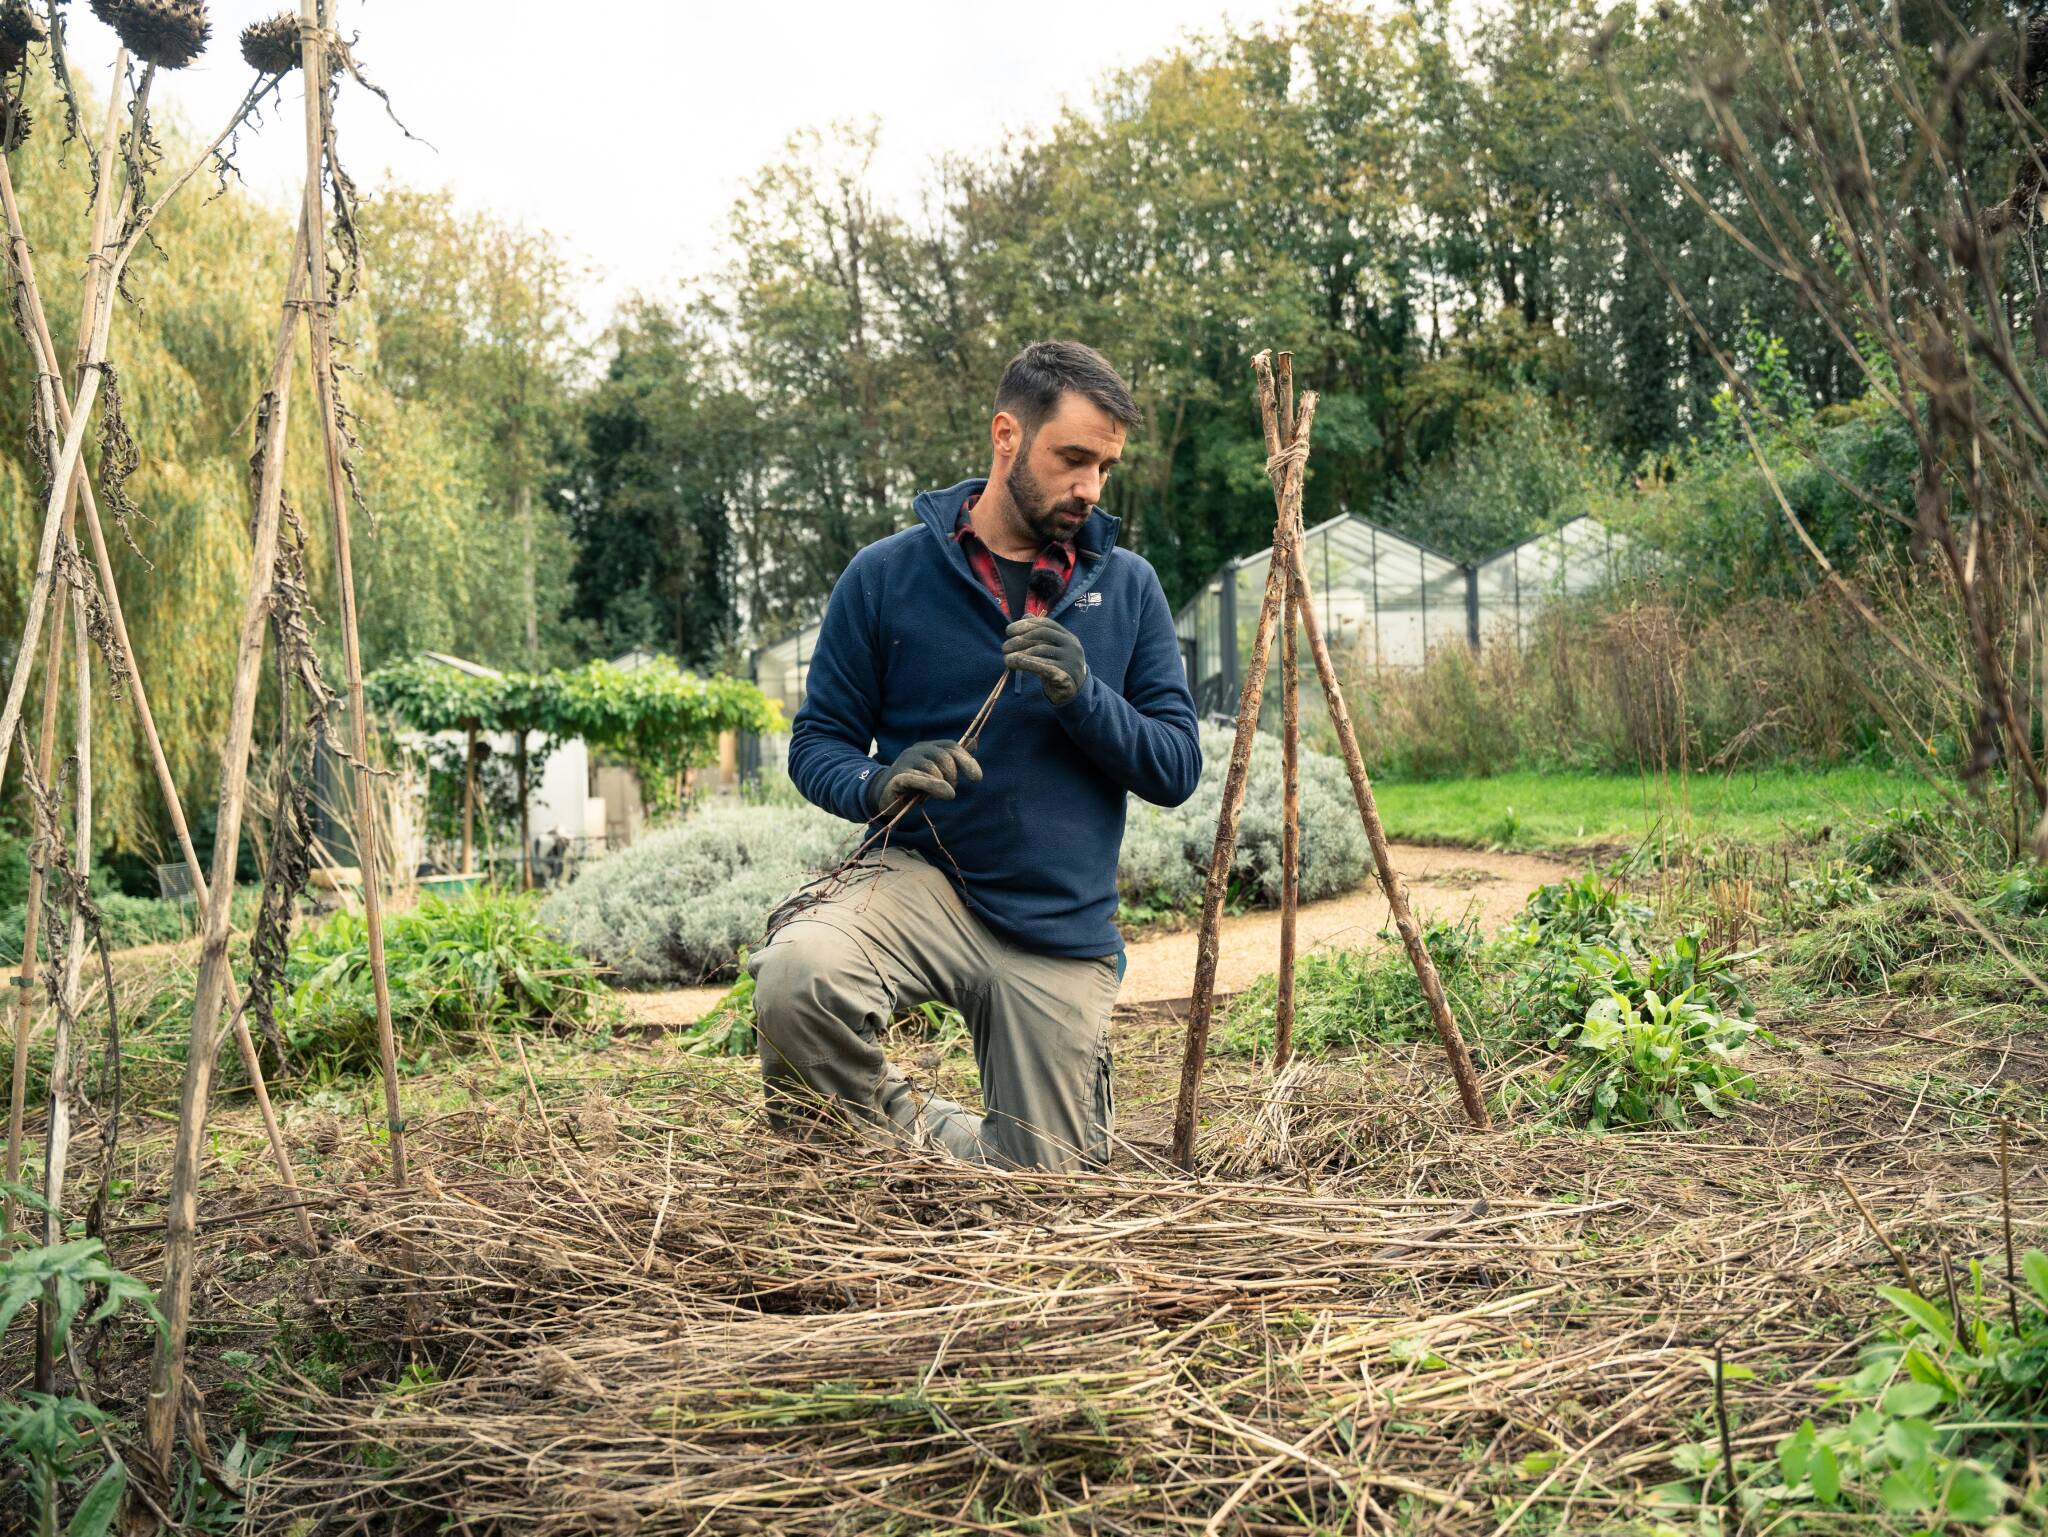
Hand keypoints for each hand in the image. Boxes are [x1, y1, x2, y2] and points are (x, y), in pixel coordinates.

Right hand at [864, 739, 982, 817]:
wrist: (883, 794)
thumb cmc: (914, 784)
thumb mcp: (936, 772)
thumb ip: (953, 760)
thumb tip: (975, 743)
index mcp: (928, 747)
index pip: (951, 746)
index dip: (967, 760)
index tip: (976, 778)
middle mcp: (917, 750)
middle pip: (945, 758)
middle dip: (953, 776)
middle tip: (950, 790)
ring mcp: (906, 762)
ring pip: (934, 770)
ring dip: (941, 785)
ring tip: (935, 795)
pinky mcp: (898, 776)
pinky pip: (920, 779)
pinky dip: (935, 786)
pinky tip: (947, 794)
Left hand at [1002, 615, 1088, 706]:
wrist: (1074, 693)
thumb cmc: (1058, 668)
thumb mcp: (1052, 649)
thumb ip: (1040, 634)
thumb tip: (1026, 615)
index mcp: (1068, 637)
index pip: (1046, 624)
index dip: (1025, 624)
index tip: (1008, 631)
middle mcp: (1072, 646)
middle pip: (1042, 635)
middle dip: (1020, 639)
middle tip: (1005, 647)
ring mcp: (1070, 661)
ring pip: (1041, 650)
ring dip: (1020, 653)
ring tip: (1006, 658)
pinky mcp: (1065, 676)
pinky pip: (1044, 667)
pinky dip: (1027, 663)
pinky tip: (1015, 662)